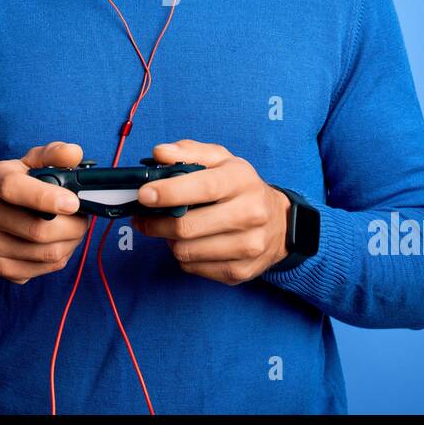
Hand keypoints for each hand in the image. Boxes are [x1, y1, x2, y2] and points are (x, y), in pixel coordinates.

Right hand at [0, 141, 91, 284]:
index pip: (12, 188)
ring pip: (48, 252)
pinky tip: (59, 241)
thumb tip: (74, 153)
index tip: (73, 203)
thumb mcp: (34, 162)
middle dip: (73, 224)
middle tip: (83, 215)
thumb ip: (55, 154)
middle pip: (37, 229)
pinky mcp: (2, 267)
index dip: (45, 197)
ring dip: (72, 240)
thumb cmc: (23, 183)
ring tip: (72, 227)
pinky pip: (47, 268)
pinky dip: (63, 255)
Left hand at [132, 140, 290, 285]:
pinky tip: (190, 243)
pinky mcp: (241, 272)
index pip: (204, 187)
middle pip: (188, 227)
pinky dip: (183, 256)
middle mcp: (250, 214)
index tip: (144, 195)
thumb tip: (159, 153)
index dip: (169, 192)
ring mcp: (248, 246)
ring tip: (171, 228)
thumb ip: (188, 152)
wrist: (279, 224)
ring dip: (169, 240)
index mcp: (242, 181)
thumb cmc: (241, 187)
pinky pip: (193, 268)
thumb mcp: (221, 160)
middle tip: (143, 217)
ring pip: (186, 252)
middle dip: (156, 223)